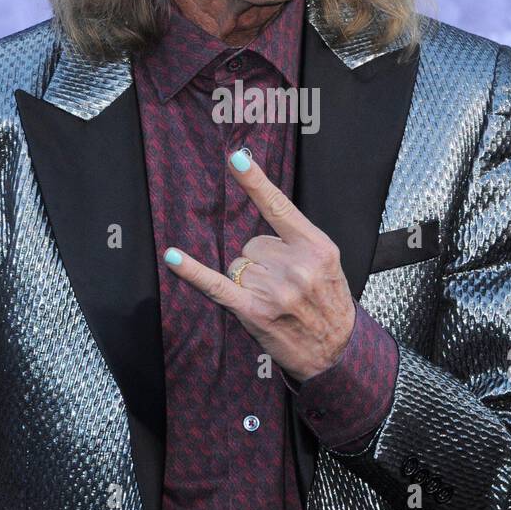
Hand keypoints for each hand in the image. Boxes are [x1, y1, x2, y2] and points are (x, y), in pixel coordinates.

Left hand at [162, 148, 355, 381]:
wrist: (337, 352)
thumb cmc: (329, 303)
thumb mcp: (328, 263)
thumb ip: (297, 239)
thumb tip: (263, 217)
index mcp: (316, 247)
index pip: (278, 207)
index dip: (255, 182)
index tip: (236, 158)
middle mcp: (295, 266)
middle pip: (252, 244)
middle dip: (262, 261)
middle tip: (285, 285)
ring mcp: (274, 290)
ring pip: (238, 265)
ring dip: (249, 281)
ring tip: (275, 300)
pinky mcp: (254, 312)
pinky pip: (215, 285)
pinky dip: (191, 272)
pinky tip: (173, 258)